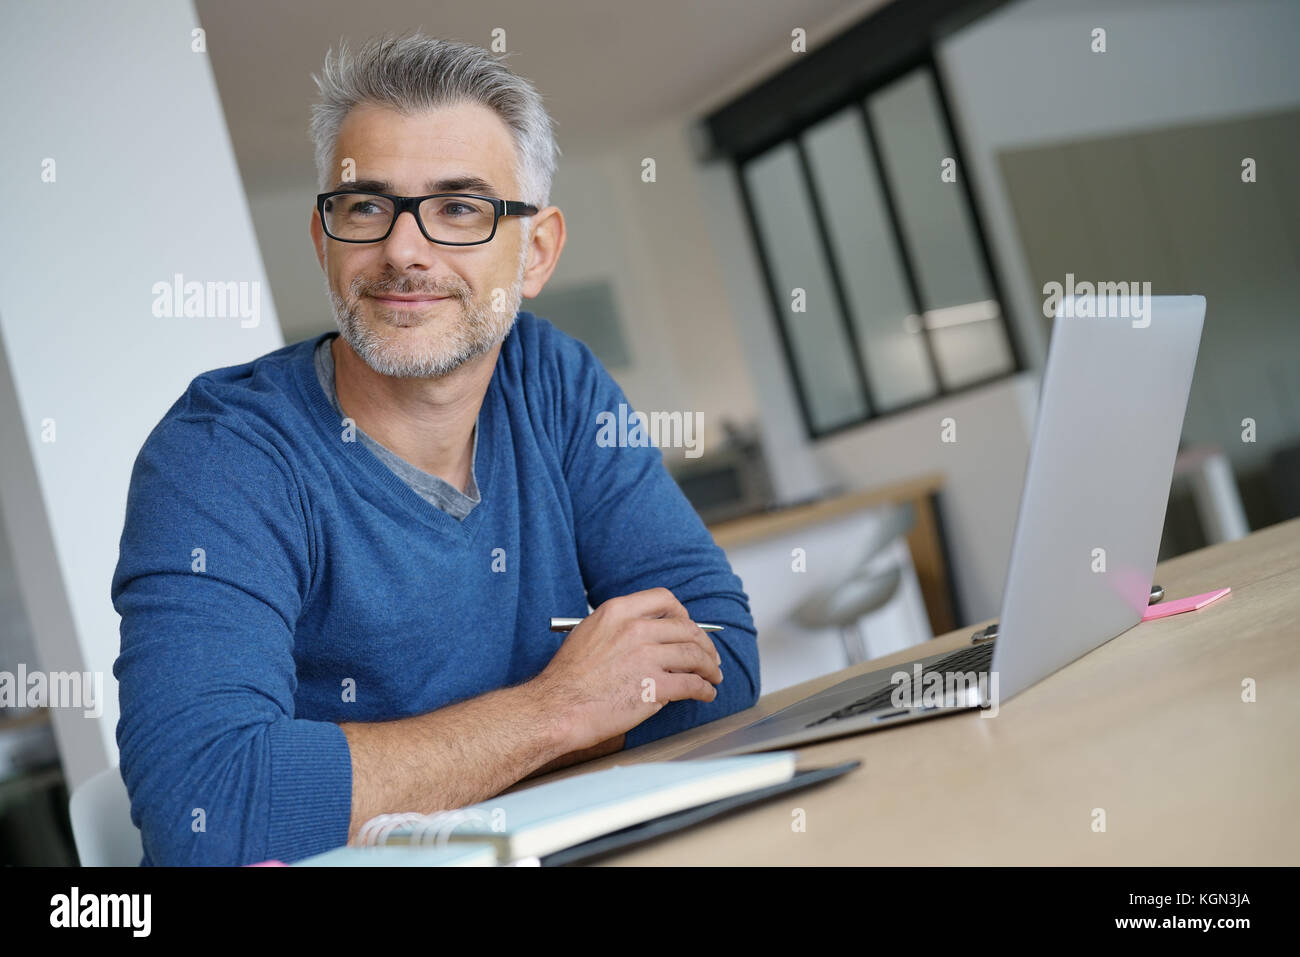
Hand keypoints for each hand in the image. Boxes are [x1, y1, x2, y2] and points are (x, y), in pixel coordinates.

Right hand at [533, 587, 722, 751]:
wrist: (556, 708)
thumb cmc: (568, 678)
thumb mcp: (590, 634)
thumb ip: (621, 628)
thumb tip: (651, 636)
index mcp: (618, 611)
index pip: (664, 599)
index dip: (683, 614)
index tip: (689, 626)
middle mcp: (635, 629)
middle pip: (686, 628)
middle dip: (704, 643)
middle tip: (709, 656)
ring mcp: (646, 657)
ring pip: (694, 655)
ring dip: (709, 667)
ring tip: (713, 675)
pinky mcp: (654, 686)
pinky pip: (692, 684)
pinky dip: (705, 689)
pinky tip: (706, 693)